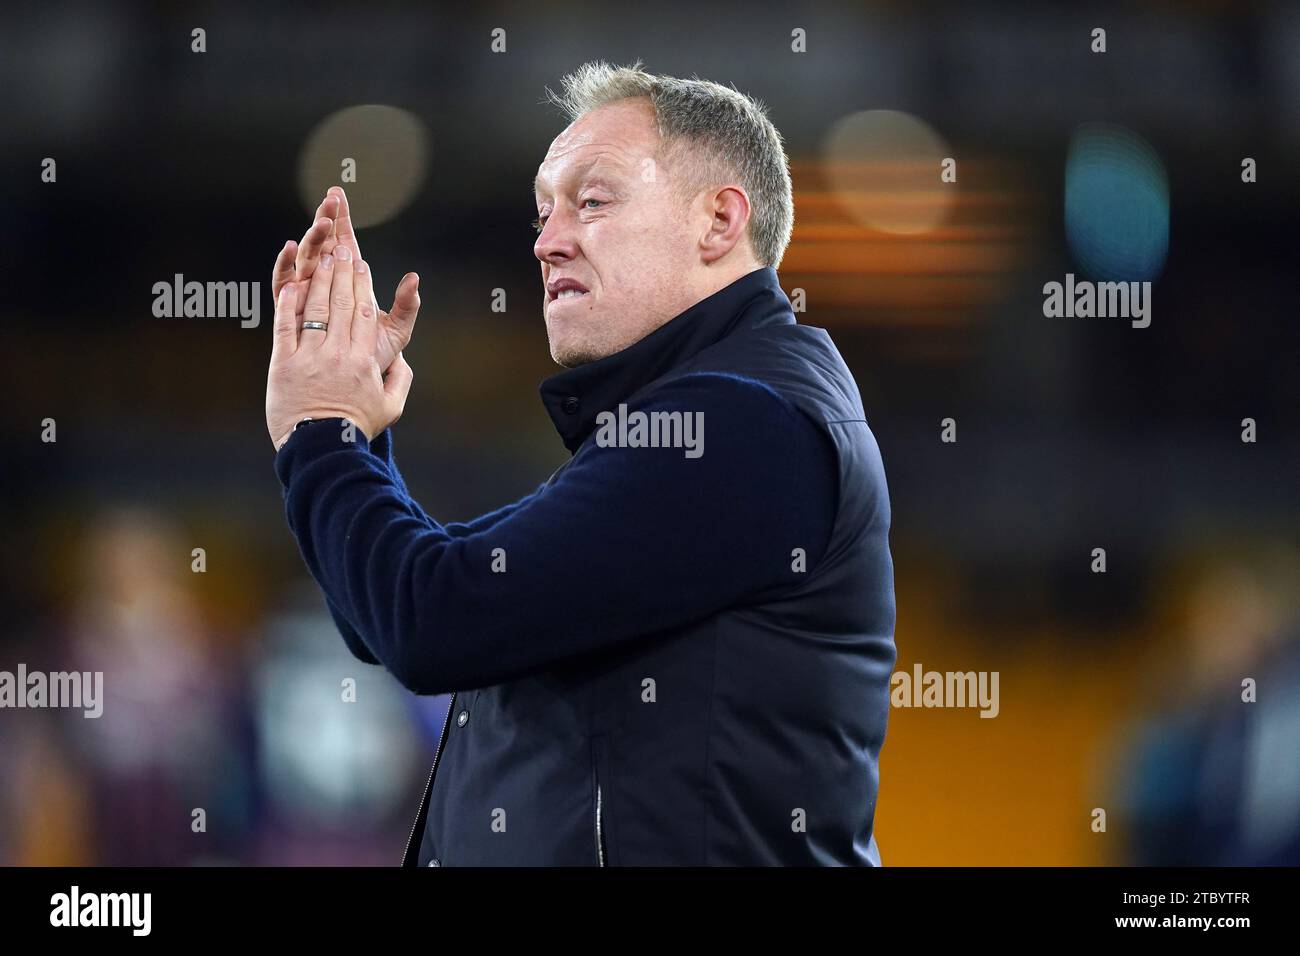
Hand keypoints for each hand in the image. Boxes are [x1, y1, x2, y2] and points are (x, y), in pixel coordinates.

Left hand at [266, 244, 414, 450]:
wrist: (322, 449)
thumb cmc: (357, 428)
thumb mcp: (390, 407)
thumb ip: (399, 379)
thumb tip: (402, 358)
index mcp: (364, 360)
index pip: (364, 313)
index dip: (362, 285)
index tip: (361, 265)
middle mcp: (338, 353)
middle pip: (340, 303)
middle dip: (341, 272)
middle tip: (341, 248)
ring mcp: (310, 357)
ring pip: (314, 309)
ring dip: (318, 279)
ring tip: (320, 257)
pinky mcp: (284, 364)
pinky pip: (285, 327)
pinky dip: (287, 305)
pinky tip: (290, 285)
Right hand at [270, 185, 420, 373]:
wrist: (351, 388)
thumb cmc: (372, 358)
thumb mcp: (396, 332)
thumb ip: (407, 306)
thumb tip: (414, 278)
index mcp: (351, 283)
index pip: (345, 243)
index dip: (341, 219)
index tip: (338, 194)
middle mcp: (326, 284)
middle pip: (324, 244)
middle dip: (326, 219)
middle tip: (330, 199)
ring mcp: (307, 294)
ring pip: (306, 258)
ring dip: (312, 238)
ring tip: (322, 222)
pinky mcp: (290, 309)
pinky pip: (283, 283)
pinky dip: (285, 265)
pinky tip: (289, 248)